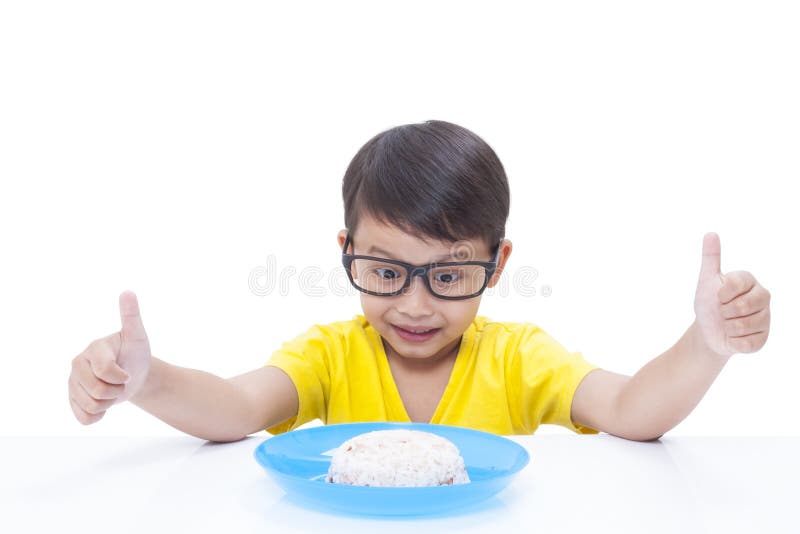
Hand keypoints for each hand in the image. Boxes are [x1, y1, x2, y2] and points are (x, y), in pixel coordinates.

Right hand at [68, 291, 152, 424]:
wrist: (134, 374)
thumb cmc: (135, 353)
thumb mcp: (137, 335)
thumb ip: (131, 316)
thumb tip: (128, 292)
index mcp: (93, 349)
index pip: (106, 372)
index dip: (122, 377)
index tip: (127, 372)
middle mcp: (77, 365)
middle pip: (98, 392)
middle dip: (117, 391)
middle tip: (121, 382)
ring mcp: (72, 383)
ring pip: (92, 407)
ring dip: (109, 404)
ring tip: (112, 390)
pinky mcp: (72, 399)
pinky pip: (84, 419)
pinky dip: (97, 416)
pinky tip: (103, 405)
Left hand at [693, 233, 770, 357]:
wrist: (709, 330)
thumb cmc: (709, 302)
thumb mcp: (707, 279)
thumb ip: (711, 257)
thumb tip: (711, 233)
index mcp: (750, 281)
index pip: (735, 284)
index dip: (721, 293)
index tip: (718, 295)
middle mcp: (763, 297)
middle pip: (741, 306)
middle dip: (724, 311)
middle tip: (723, 311)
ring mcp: (766, 319)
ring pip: (742, 326)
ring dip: (727, 327)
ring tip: (728, 323)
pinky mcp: (763, 338)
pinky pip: (745, 343)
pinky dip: (732, 341)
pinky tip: (733, 336)